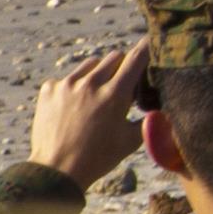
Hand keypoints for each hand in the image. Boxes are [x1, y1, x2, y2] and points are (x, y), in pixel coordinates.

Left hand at [28, 47, 146, 188]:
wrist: (57, 170)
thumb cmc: (99, 158)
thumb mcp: (131, 141)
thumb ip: (150, 120)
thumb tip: (164, 108)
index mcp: (114, 95)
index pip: (136, 58)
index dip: (146, 49)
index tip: (152, 42)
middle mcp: (90, 84)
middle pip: (114, 57)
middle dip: (122, 67)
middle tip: (122, 86)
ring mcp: (67, 84)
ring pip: (91, 64)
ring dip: (98, 74)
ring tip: (97, 98)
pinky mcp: (49, 89)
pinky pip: (68, 77)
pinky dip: (75, 87)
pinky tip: (74, 108)